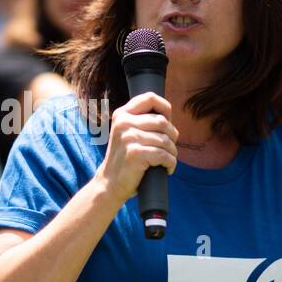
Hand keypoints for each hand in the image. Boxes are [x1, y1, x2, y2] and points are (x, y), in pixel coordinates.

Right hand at [96, 92, 178, 206]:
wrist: (109, 184)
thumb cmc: (124, 159)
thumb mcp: (127, 134)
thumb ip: (141, 122)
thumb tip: (168, 117)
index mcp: (122, 114)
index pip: (150, 98)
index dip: (165, 107)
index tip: (168, 121)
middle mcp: (124, 123)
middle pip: (163, 122)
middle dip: (172, 137)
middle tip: (169, 148)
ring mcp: (129, 137)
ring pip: (166, 140)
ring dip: (172, 152)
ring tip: (167, 160)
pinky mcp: (136, 153)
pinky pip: (164, 155)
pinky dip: (171, 163)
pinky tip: (167, 169)